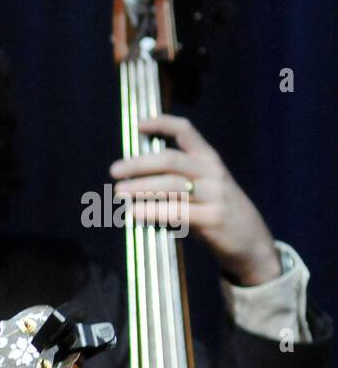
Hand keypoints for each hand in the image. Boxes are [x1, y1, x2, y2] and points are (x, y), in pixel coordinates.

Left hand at [110, 114, 280, 285]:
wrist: (252, 243)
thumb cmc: (217, 213)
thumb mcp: (205, 188)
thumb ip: (178, 179)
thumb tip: (134, 176)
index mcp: (210, 160)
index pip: (186, 132)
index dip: (162, 124)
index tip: (138, 125)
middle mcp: (213, 173)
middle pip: (171, 160)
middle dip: (139, 164)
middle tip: (114, 171)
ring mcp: (215, 195)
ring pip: (172, 185)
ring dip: (141, 187)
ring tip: (119, 192)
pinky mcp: (213, 219)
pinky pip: (178, 212)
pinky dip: (153, 211)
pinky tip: (135, 213)